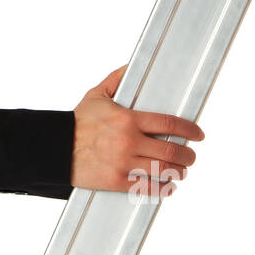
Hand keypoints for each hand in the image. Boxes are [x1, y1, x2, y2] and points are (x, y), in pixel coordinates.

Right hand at [70, 64, 204, 195]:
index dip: (190, 130)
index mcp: (127, 119)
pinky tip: (168, 185)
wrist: (55, 148)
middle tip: (191, 156)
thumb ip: (116, 80)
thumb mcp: (96, 96)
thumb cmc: (76, 122)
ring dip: (179, 172)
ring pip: (164, 170)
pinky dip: (163, 188)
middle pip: (172, 151)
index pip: (169, 124)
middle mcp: (128, 142)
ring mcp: (123, 163)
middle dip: (188, 155)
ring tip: (181, 170)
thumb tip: (132, 66)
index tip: (198, 134)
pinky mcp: (116, 181)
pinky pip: (148, 188)